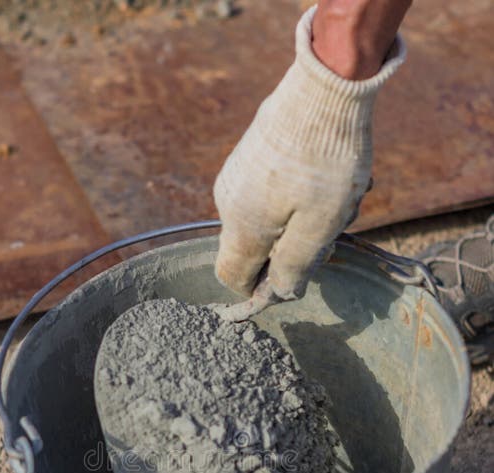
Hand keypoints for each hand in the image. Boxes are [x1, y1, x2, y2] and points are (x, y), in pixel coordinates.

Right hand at [214, 4, 405, 309]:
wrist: (326, 84)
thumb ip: (295, 266)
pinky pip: (269, 192)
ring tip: (336, 197)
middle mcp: (229, 202)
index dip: (258, 290)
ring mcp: (236, 175)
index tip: (292, 280)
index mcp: (242, 226)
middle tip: (330, 231)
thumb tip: (281, 294)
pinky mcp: (249, 155)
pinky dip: (298, 195)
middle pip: (253, 249)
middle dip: (290, 250)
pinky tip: (325, 176)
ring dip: (300, 220)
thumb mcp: (319, 225)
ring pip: (265, 220)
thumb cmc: (326, 161)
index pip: (232, 277)